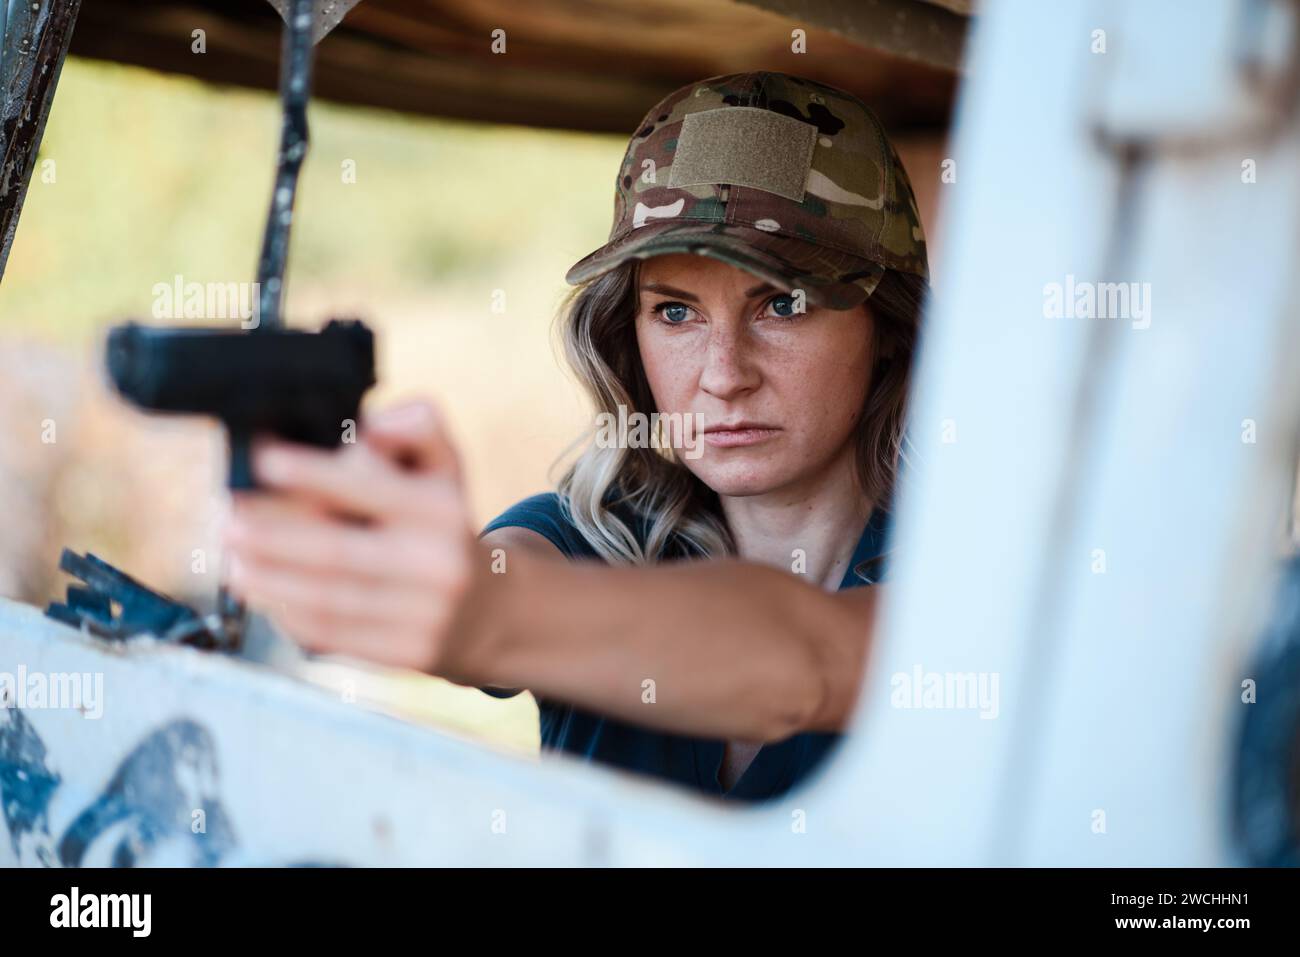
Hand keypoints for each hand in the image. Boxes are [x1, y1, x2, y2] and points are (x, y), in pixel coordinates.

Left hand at [221, 399, 476, 671]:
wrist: (490, 612)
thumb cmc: (445, 525)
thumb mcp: (446, 470)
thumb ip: (419, 428)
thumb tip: (372, 425)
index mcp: (442, 511)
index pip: (371, 490)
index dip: (314, 474)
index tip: (264, 460)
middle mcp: (436, 565)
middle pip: (336, 553)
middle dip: (272, 538)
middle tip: (227, 521)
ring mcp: (423, 616)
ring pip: (327, 600)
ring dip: (269, 581)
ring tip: (231, 562)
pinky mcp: (405, 656)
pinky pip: (334, 635)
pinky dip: (288, 614)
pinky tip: (263, 594)